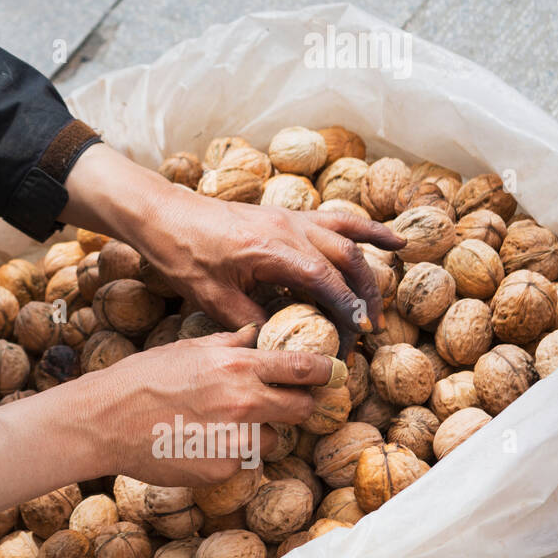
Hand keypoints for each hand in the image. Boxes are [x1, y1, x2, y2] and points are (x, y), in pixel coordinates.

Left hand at [63, 144, 404, 354]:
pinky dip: (367, 230)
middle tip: (366, 333)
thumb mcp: (211, 296)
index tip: (356, 339)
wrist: (162, 213)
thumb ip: (250, 319)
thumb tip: (281, 344)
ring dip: (367, 272)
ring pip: (347, 241)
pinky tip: (394, 242)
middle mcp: (290, 228)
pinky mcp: (288, 216)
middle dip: (363, 298)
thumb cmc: (182, 253)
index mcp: (273, 249)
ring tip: (381, 304)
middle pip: (345, 261)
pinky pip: (338, 220)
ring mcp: (291, 218)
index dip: (346, 312)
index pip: (326, 283)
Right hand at [81, 326, 341, 487]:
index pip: (303, 368)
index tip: (333, 372)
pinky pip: (242, 461)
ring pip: (270, 439)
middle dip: (294, 405)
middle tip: (275, 403)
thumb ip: (229, 344)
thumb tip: (256, 334)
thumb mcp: (186, 349)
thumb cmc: (141, 378)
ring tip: (216, 425)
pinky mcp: (223, 469)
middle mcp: (244, 402)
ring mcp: (236, 440)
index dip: (324, 371)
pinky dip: (228, 454)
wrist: (105, 420)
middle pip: (301, 408)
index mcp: (237, 367)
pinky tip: (198, 443)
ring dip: (256, 433)